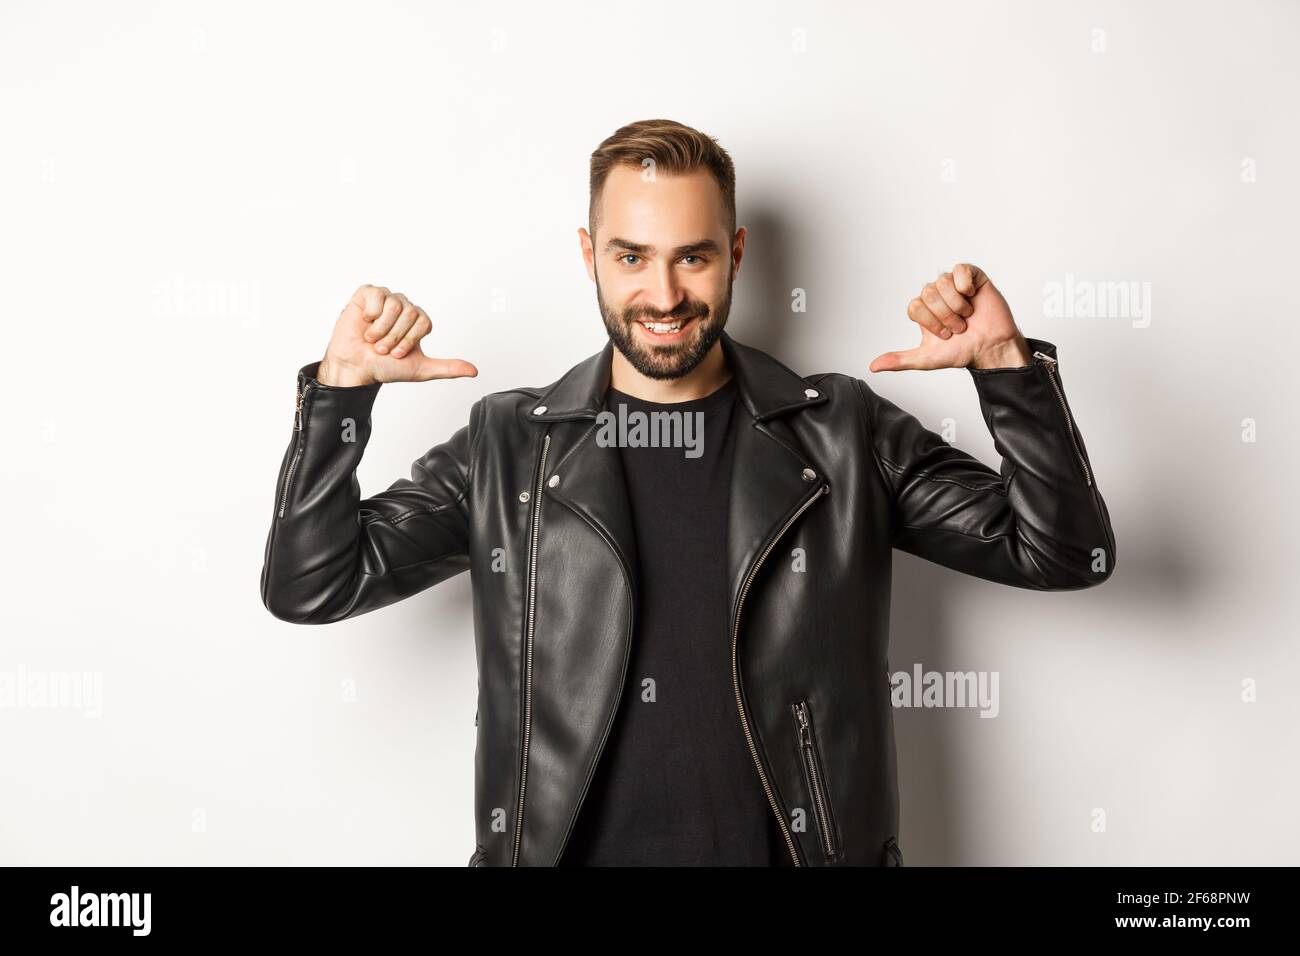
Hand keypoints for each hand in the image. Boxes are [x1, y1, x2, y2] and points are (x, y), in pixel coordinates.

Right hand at [317, 284, 478, 385]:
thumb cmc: (384, 367)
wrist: (356, 367)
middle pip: (409, 313)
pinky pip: (376, 295)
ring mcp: (386, 299)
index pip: (424, 322)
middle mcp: (403, 308)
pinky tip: (365, 321)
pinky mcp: (367, 294)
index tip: (398, 353)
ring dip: (381, 329)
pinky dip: (370, 313)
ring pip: (394, 305)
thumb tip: (474, 371)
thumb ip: (448, 368)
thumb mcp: (420, 369)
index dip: (409, 340)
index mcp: (417, 321)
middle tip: (383, 348)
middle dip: (394, 336)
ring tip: (372, 339)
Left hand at [869, 263, 1029, 371]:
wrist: (992, 347)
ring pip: (942, 282)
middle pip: (927, 293)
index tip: (944, 335)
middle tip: (959, 327)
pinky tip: (972, 296)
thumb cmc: (962, 351)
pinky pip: (960, 269)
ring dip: (956, 305)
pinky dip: (965, 285)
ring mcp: (954, 284)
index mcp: (924, 310)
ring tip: (967, 315)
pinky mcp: (972, 276)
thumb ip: (900, 360)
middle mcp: (936, 295)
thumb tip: (873, 367)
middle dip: (944, 315)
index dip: (930, 321)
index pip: (915, 306)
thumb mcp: (926, 359)